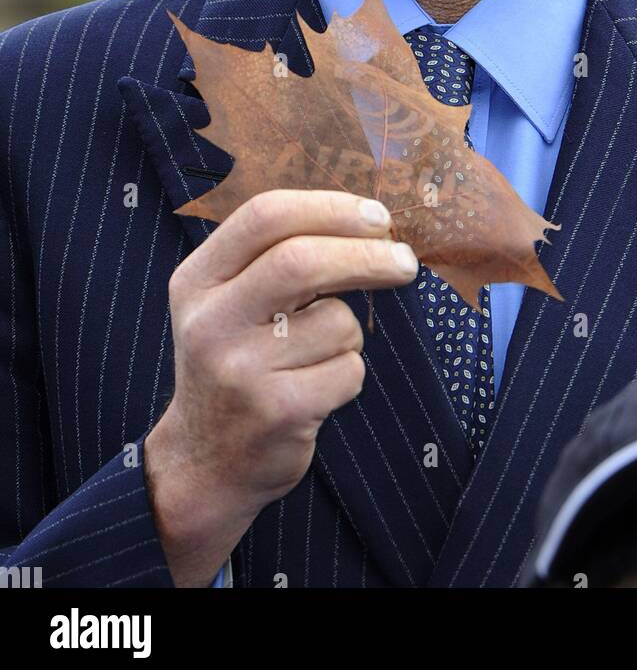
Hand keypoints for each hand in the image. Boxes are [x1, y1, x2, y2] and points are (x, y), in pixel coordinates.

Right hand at [143, 189, 416, 585]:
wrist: (206, 461)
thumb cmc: (239, 361)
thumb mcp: (230, 300)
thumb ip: (276, 255)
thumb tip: (369, 219)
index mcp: (197, 280)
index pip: (264, 215)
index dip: (329, 207)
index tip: (376, 217)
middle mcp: (210, 321)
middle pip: (301, 261)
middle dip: (366, 255)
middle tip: (404, 261)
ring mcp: (239, 369)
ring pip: (336, 320)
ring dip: (351, 332)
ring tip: (321, 354)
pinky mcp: (275, 411)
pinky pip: (348, 369)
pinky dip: (350, 372)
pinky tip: (318, 388)